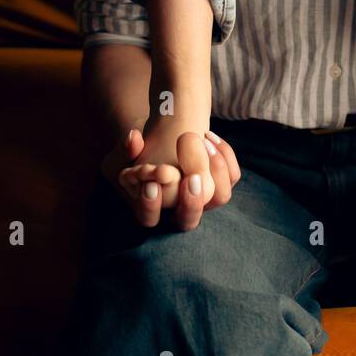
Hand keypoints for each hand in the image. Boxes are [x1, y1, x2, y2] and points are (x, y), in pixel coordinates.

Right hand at [101, 120, 240, 230]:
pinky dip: (224, 155)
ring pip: (219, 197)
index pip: (149, 220)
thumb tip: (133, 138)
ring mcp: (203, 199)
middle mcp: (179, 210)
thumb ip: (125, 149)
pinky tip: (208, 135)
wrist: (163, 141)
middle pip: (189, 220)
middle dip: (192, 201)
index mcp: (151, 210)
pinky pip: (232, 176)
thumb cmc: (139, 154)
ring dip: (214, 170)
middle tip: (192, 177)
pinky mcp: (220, 183)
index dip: (150, 205)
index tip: (151, 184)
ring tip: (201, 141)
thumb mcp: (123, 153)